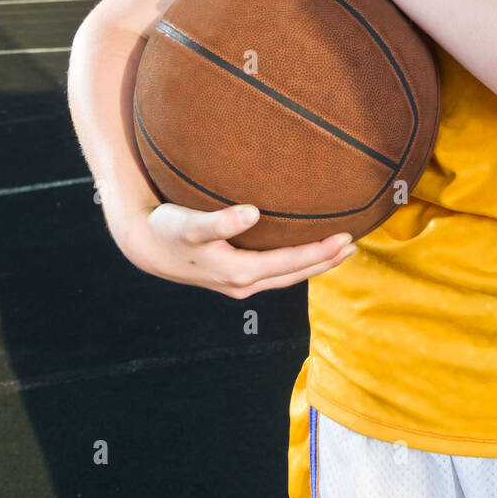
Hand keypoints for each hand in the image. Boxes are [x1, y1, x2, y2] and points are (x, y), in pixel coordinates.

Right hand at [120, 201, 356, 297]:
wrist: (143, 246)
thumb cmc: (167, 230)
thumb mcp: (189, 225)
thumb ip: (219, 221)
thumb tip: (251, 213)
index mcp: (239, 272)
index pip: (291, 263)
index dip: (320, 252)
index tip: (346, 238)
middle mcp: (242, 283)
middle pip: (294, 274)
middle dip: (324, 261)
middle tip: (353, 244)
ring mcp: (238, 283)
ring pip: (285, 276)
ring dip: (312, 265)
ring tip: (337, 251)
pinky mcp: (232, 276)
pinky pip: (273, 272)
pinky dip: (293, 264)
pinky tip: (300, 252)